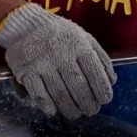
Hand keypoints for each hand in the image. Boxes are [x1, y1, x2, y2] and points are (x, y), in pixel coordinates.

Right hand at [0, 4, 116, 118]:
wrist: (24, 23)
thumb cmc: (59, 33)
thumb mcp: (84, 37)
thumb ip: (100, 57)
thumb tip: (112, 81)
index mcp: (79, 46)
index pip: (95, 74)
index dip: (102, 91)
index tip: (104, 100)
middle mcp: (62, 54)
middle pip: (79, 87)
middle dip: (87, 104)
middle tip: (90, 111)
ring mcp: (43, 63)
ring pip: (60, 94)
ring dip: (69, 108)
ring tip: (74, 113)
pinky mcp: (26, 70)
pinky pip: (39, 94)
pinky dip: (47, 105)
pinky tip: (52, 110)